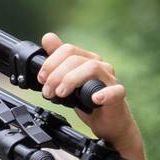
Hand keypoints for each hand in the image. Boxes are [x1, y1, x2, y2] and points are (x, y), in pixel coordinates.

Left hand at [36, 33, 140, 148]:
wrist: (108, 121)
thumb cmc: (88, 101)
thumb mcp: (67, 80)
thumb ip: (58, 60)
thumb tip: (47, 38)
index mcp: (86, 59)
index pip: (68, 50)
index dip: (50, 63)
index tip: (41, 79)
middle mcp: (99, 65)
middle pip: (75, 59)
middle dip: (55, 75)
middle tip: (47, 91)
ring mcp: (110, 79)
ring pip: (92, 68)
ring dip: (71, 80)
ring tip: (60, 94)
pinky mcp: (118, 94)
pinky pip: (115, 90)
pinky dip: (103, 93)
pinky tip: (94, 99)